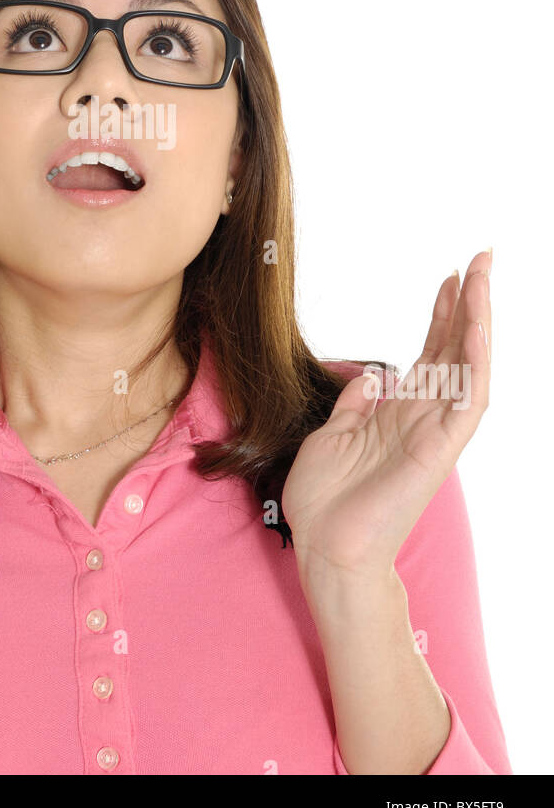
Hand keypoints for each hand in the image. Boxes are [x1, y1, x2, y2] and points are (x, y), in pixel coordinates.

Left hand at [282, 248, 491, 589]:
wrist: (325, 549)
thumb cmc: (325, 501)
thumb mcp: (331, 434)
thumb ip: (355, 403)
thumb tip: (372, 375)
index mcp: (398, 411)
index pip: (430, 353)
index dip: (442, 314)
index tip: (450, 275)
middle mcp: (423, 417)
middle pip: (456, 349)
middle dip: (469, 303)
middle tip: (481, 259)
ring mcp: (435, 433)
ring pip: (469, 367)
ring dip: (478, 322)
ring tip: (482, 278)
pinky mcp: (439, 451)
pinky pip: (466, 402)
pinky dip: (474, 364)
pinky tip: (475, 328)